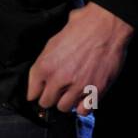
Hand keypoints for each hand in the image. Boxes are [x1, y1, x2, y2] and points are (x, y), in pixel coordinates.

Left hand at [27, 1, 134, 116]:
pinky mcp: (96, 91)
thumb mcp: (53, 40)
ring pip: (64, 108)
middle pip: (46, 102)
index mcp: (44, 65)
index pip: (31, 92)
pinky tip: (83, 97)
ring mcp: (78, 86)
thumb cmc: (80, 27)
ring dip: (66, 102)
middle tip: (55, 92)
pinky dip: (82, 106)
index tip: (38, 93)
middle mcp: (58, 79)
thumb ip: (46, 60)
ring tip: (70, 93)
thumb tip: (44, 71)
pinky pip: (84, 110)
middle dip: (49, 98)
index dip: (35, 92)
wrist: (105, 27)